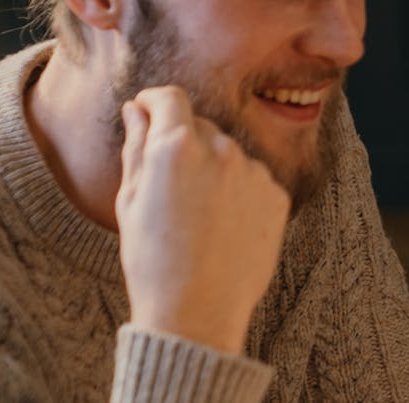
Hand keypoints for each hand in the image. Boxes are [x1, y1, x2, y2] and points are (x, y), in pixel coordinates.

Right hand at [116, 86, 290, 354]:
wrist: (198, 311)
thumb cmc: (153, 259)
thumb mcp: (130, 200)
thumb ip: (136, 145)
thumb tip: (138, 109)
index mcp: (176, 147)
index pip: (170, 98)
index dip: (155, 102)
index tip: (148, 112)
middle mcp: (222, 150)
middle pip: (200, 125)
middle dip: (183, 142)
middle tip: (169, 186)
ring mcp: (255, 172)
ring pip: (229, 154)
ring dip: (214, 169)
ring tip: (198, 217)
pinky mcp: (278, 195)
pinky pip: (254, 180)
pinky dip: (240, 193)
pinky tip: (224, 227)